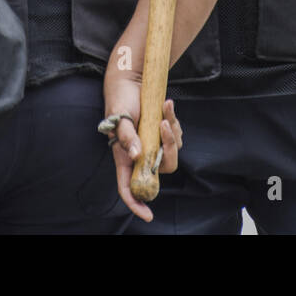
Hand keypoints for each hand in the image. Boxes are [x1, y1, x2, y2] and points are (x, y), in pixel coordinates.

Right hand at [105, 69, 182, 221]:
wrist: (131, 81)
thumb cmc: (120, 100)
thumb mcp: (119, 117)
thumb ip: (127, 136)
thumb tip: (136, 154)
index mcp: (125, 157)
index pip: (129, 187)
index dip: (137, 203)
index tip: (148, 215)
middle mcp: (141, 154)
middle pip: (162, 168)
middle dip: (167, 149)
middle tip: (164, 125)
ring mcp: (154, 143)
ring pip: (172, 150)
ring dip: (172, 129)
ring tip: (164, 107)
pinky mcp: (164, 132)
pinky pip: (176, 134)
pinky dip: (175, 120)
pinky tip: (167, 105)